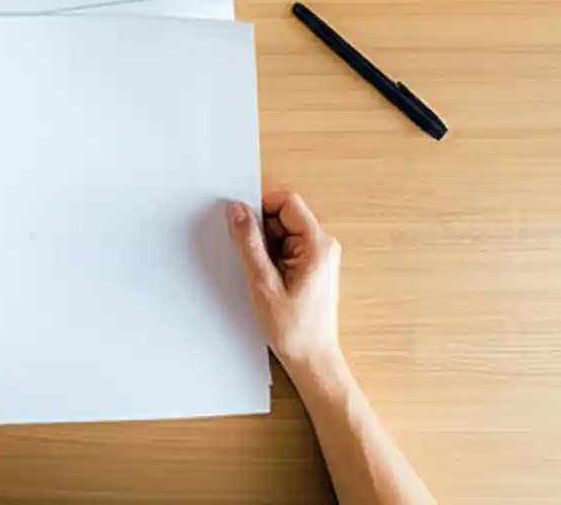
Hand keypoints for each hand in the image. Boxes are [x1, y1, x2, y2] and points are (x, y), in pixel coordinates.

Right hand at [227, 191, 341, 375]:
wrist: (312, 359)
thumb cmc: (295, 330)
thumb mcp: (263, 284)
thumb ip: (250, 244)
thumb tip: (238, 211)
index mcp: (317, 245)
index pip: (288, 202)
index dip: (261, 204)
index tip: (241, 219)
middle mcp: (323, 245)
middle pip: (284, 215)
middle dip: (261, 229)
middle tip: (250, 257)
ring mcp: (319, 255)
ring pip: (282, 231)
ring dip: (265, 246)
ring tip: (261, 274)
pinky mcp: (312, 266)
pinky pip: (286, 246)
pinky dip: (270, 256)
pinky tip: (266, 278)